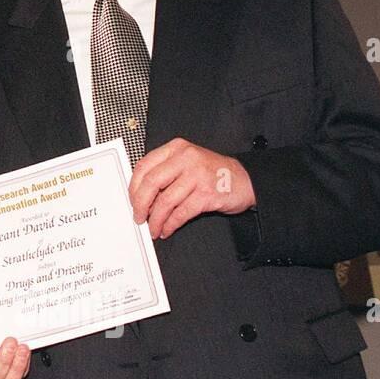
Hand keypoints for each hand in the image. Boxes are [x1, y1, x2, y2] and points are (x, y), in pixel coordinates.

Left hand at [129, 137, 256, 238]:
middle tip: (138, 218)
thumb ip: (165, 173)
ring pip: (165, 201)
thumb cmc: (212, 173)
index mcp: (176, 148)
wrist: (247, 180)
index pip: (144, 166)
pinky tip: (167, 229)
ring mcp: (197, 175)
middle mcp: (186, 158)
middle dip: (140, 204)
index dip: (134, 187)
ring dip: (155, 219)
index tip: (132, 201)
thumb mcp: (187, 163)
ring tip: (153, 229)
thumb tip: (140, 197)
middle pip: (151, 183)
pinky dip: (170, 224)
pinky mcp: (207, 194)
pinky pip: (180, 213)